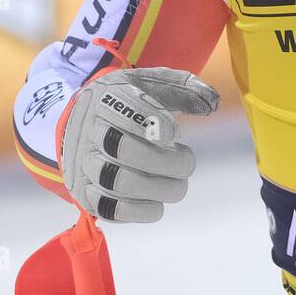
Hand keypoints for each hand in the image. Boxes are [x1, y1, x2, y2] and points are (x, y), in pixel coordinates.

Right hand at [59, 67, 219, 222]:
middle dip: (167, 161)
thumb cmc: (127, 102)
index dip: (156, 125)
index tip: (174, 133)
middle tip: (187, 161)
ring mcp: (85, 166)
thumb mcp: (150, 83)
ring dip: (160, 188)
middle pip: (125, 149)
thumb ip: (183, 88)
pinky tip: (158, 203)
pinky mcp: (86, 194)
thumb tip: (212, 104)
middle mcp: (89, 132)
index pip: (126, 110)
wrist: (82, 125)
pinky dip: (141, 211)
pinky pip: (111, 209)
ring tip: (178, 184)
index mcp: (105, 99)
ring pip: (120, 181)